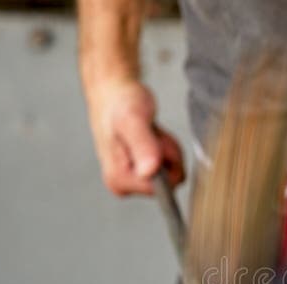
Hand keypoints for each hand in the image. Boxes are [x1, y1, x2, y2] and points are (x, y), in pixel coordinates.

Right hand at [85, 79, 183, 195]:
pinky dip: (169, 149)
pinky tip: (154, 136)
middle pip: (169, 181)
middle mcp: (123, 185)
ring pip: (172, 173)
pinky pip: (171, 167)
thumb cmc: (120, 103)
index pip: (163, 186)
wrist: (114, 93)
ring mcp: (132, 180)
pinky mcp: (141, 173)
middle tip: (153, 132)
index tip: (154, 139)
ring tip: (152, 131)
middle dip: (169, 154)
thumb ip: (142, 145)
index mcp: (118, 180)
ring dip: (169, 149)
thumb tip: (150, 172)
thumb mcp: (132, 119)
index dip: (166, 160)